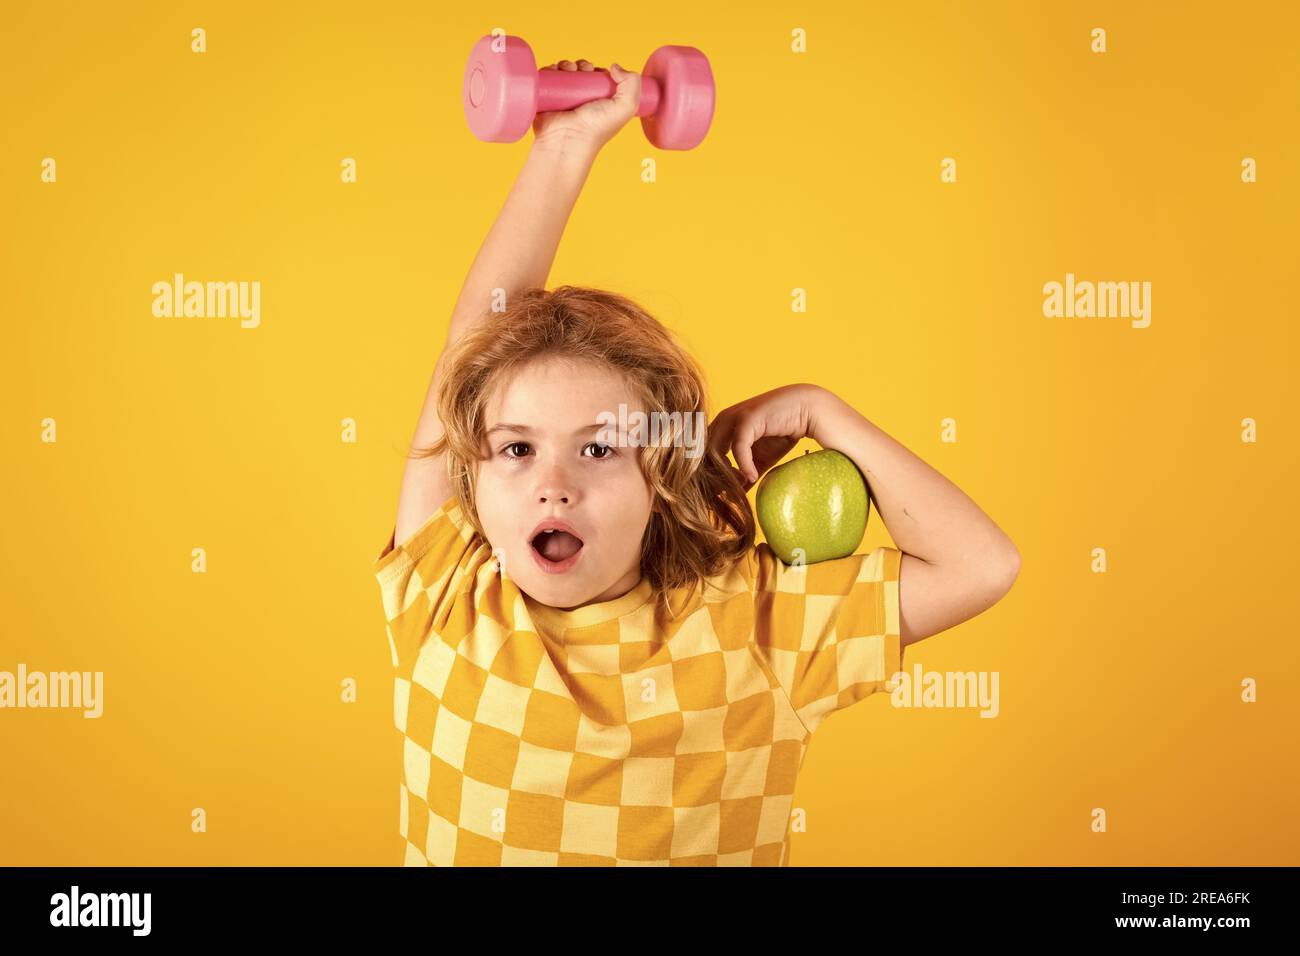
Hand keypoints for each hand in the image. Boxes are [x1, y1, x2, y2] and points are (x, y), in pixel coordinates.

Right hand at [531, 59, 641, 150]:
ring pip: (565, 71)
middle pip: (582, 71)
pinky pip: (548, 76)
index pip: (600, 78)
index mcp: (601, 102)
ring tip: (569, 71)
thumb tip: (614, 67)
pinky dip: (551, 69)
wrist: (568, 139)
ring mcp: (564, 99)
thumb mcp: (626, 106)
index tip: (598, 73)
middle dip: (583, 65)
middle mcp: (582, 100)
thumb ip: (632, 83)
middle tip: (583, 71)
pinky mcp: (547, 97)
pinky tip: (556, 72)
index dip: (599, 70)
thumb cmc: (597, 128)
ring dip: (567, 65)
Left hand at [708, 384, 827, 491]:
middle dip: (712, 477)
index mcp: (721, 428)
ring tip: (739, 487)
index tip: (720, 495)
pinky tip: (753, 476)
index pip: (701, 455)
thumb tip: (736, 495)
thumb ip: (746, 474)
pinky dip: (744, 465)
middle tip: (726, 495)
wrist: (807, 410)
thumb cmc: (782, 433)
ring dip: (725, 473)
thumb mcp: (760, 460)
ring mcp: (733, 417)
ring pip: (716, 450)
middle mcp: (722, 421)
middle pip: (703, 454)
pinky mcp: (748, 418)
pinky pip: (738, 446)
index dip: (708, 477)